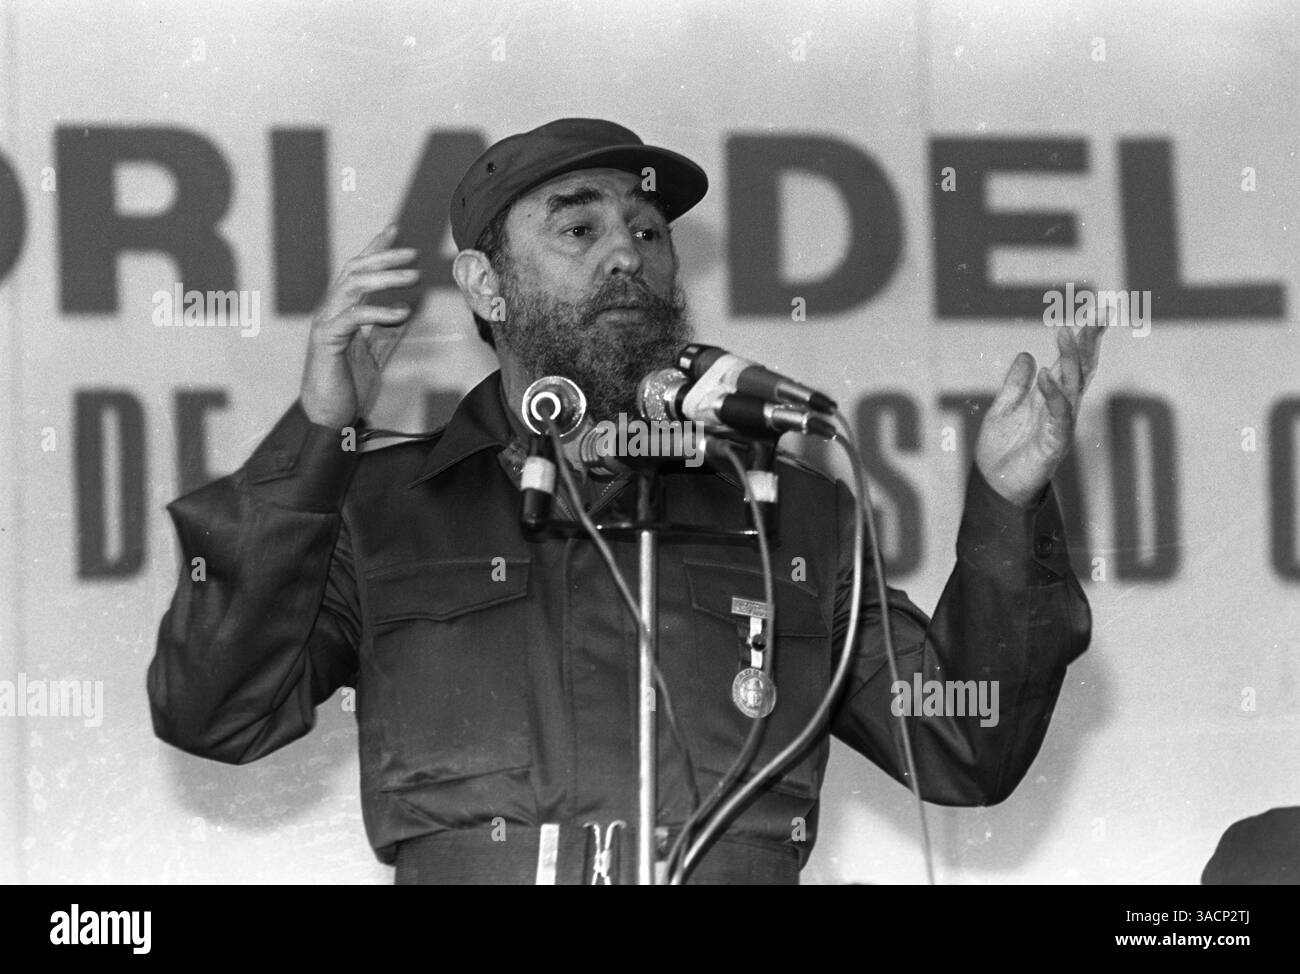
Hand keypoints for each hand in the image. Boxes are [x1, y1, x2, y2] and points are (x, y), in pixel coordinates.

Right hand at [299, 225, 418, 427]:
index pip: (358, 271)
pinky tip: (401, 314)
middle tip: (413, 253)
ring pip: (352, 286)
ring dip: (384, 278)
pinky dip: (379, 312)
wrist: (327, 415)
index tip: (394, 230)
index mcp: (342, 311)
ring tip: (413, 276)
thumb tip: (402, 312)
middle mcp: (330, 311)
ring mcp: (326, 323)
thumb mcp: (371, 355)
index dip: (375, 249)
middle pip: (354, 270)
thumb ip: (383, 333)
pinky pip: (353, 318)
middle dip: (384, 257)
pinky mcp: (326, 341)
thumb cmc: (346, 386)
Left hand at [974, 317, 1104, 506]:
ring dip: (1070, 359)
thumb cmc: (1001, 451)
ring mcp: (1060, 424)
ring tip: (1066, 333)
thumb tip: (1027, 355)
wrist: (993, 486)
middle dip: (1089, 344)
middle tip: (1095, 316)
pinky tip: (1045, 374)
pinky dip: (1052, 393)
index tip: (1097, 315)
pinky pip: (1058, 414)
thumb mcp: (1003, 409)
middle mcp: (1061, 408)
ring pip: (1073, 386)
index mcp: (1050, 398)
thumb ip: (1015, 384)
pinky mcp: (1054, 442)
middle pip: (1081, 370)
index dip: (1084, 341)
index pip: (1072, 364)